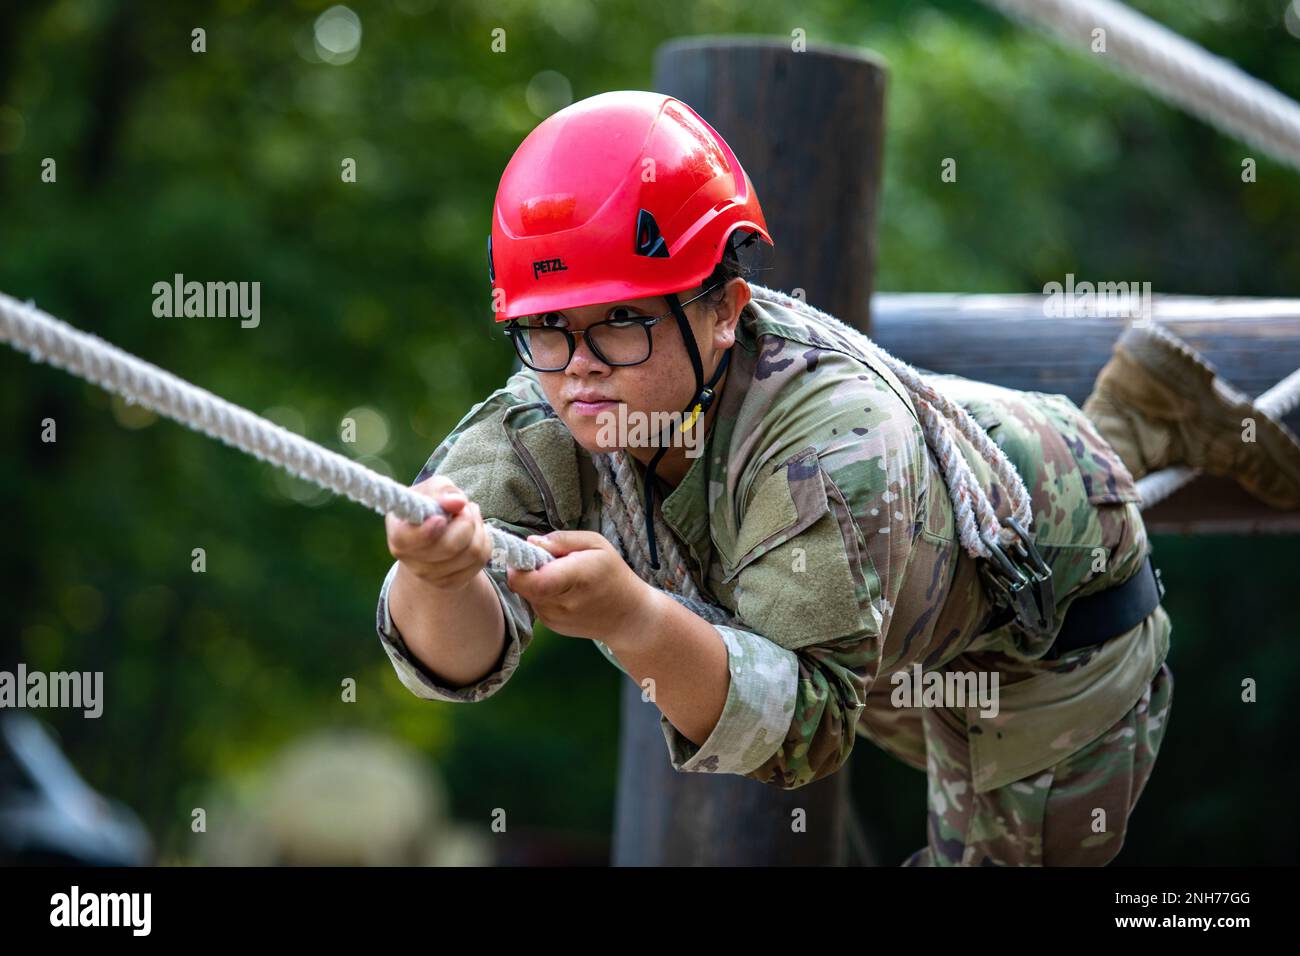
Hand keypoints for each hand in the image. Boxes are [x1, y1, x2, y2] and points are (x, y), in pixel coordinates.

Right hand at [384, 475, 493, 591]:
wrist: (436, 534)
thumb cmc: (432, 506)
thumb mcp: (434, 489)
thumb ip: (443, 491)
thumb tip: (457, 502)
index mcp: (398, 534)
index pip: (407, 539)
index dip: (428, 531)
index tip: (441, 518)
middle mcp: (410, 560)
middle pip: (449, 547)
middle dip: (466, 520)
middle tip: (464, 508)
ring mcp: (431, 576)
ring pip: (472, 553)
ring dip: (478, 528)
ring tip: (469, 517)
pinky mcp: (452, 583)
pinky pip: (481, 560)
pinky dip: (484, 541)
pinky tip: (473, 534)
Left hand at [506, 531, 654, 645]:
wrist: (628, 616)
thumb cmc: (613, 575)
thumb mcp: (596, 544)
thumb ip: (562, 540)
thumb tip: (531, 542)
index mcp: (576, 577)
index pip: (531, 580)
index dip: (520, 565)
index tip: (528, 553)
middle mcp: (563, 603)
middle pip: (523, 585)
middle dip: (528, 569)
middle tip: (548, 561)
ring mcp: (555, 618)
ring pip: (526, 593)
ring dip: (536, 581)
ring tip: (560, 576)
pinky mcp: (551, 626)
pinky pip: (534, 603)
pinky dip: (542, 593)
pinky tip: (562, 590)